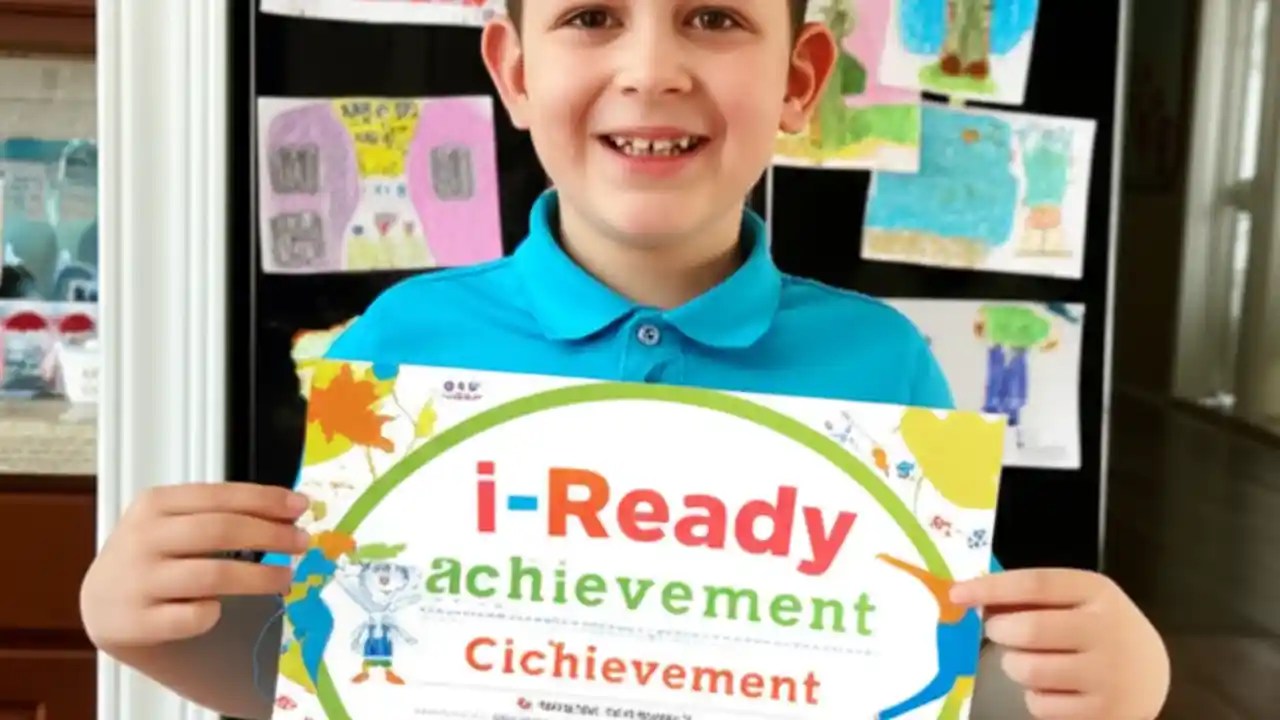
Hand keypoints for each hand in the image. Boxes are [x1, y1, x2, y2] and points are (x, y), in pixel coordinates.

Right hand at [80, 483, 311, 651]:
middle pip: (220, 531)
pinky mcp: (137, 622)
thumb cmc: (151, 555)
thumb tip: (288, 510)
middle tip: (302, 542)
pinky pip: (192, 617)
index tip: (301, 506)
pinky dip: (213, 613)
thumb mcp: (173, 521)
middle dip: (270, 535)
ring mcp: (138, 581)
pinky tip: (220, 609)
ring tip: (285, 576)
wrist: (102, 602)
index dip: (265, 500)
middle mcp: (143, 538)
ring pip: (212, 576)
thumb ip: (220, 512)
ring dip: (258, 577)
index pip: (219, 495)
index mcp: (155, 504)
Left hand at [951, 568, 1169, 719]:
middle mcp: (1108, 631)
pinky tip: (1056, 690)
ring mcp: (1109, 676)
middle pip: (1029, 629)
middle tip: (999, 633)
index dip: (990, 588)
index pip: (1035, 584)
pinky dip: (1035, 698)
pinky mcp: (1105, 713)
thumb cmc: (1096, 630)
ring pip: (1028, 670)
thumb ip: (1030, 598)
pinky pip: (1040, 705)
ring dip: (1015, 666)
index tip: (956, 594)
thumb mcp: (1076, 602)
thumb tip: (972, 598)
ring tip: (1031, 663)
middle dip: (1000, 632)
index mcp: (1097, 592)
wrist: (1154, 674)